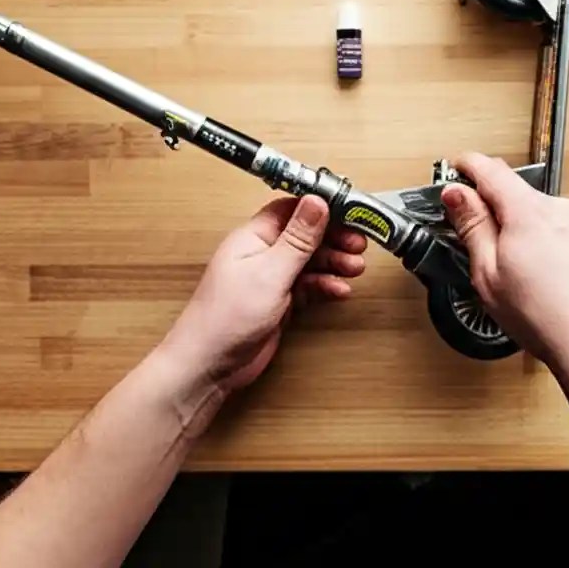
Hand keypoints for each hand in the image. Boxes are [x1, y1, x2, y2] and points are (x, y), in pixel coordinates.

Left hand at [161, 195, 366, 391]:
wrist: (210, 365)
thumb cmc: (225, 318)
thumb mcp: (270, 272)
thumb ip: (298, 238)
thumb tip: (317, 202)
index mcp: (254, 237)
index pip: (293, 208)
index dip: (322, 208)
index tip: (350, 212)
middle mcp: (262, 254)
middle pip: (306, 235)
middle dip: (334, 238)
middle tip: (358, 244)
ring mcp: (271, 278)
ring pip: (310, 261)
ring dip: (334, 263)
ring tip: (354, 268)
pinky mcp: (279, 301)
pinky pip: (308, 286)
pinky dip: (325, 285)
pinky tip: (338, 290)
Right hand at [440, 153, 568, 377]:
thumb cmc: (544, 316)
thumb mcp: (488, 272)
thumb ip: (472, 225)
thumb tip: (456, 194)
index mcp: (529, 211)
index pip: (491, 170)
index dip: (467, 165)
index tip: (455, 167)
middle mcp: (561, 210)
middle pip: (516, 193)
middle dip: (492, 208)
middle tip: (474, 236)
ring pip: (539, 214)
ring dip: (520, 229)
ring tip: (513, 272)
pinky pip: (560, 231)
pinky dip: (544, 244)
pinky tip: (540, 278)